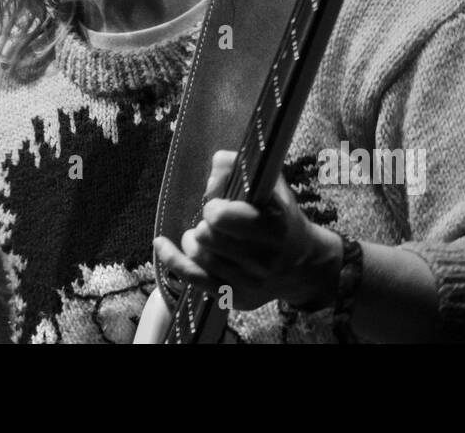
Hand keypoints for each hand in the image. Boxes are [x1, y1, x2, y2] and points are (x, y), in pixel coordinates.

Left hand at [153, 150, 341, 310]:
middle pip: (206, 237)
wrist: (303, 265)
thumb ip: (239, 167)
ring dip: (192, 240)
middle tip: (213, 223)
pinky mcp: (235, 297)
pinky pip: (192, 278)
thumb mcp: (271, 186)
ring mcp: (250, 282)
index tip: (219, 205)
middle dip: (204, 225)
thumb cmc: (280, 217)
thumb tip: (212, 177)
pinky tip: (161, 244)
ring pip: (198, 256)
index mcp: (273, 226)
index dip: (214, 207)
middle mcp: (263, 259)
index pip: (220, 218)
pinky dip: (171, 258)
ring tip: (203, 235)